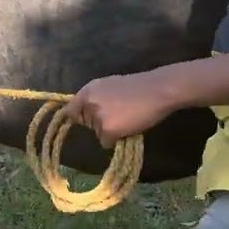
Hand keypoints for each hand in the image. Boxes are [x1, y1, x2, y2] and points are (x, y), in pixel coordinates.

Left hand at [63, 71, 177, 146]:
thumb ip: (97, 97)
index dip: (80, 116)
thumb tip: (89, 109)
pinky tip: (129, 128)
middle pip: (85, 123)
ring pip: (97, 134)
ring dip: (109, 131)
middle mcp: (88, 103)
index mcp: (88, 90)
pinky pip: (106, 142)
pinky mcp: (107, 130)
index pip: (71, 110)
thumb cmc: (138, 87)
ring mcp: (97, 117)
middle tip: (118, 117)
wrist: (158, 91)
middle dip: (98, 124)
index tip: (88, 121)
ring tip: (127, 119)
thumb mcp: (110, 86)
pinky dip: (116, 140)